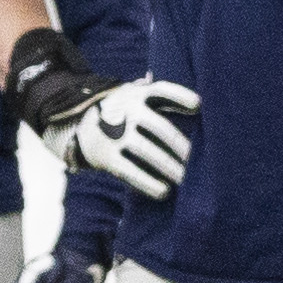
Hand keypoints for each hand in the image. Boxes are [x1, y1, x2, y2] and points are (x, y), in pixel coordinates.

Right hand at [46, 79, 199, 199]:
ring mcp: (114, 134)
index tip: (199, 105)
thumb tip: (202, 103)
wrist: (80, 124)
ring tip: (186, 180)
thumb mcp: (138, 97)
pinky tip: (164, 192)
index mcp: (138, 95)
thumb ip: (164, 98)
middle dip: (180, 144)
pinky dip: (148, 183)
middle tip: (198, 161)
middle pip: (159, 126)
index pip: (162, 91)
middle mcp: (126, 111)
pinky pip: (130, 171)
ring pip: (146, 151)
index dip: (180, 96)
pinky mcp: (107, 157)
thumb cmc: (126, 112)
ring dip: (169, 166)